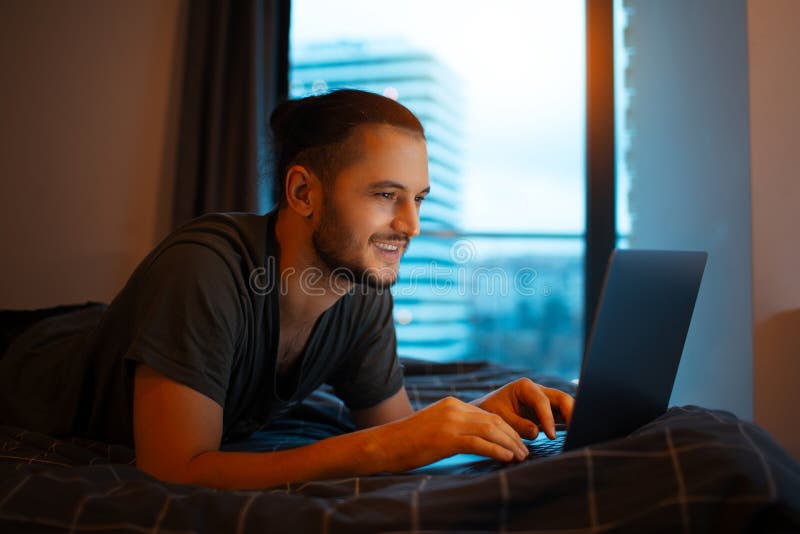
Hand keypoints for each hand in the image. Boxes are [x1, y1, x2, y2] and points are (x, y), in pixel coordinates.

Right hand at [375, 396, 529, 471]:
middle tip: (525, 451)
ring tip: (521, 457)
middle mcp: (453, 408)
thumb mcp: (434, 426)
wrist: (384, 444)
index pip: (487, 414)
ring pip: (491, 430)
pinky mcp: (446, 438)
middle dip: (513, 436)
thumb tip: (476, 438)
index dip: (506, 429)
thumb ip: (454, 426)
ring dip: (510, 444)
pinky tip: (507, 459)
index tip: (517, 443)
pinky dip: (497, 451)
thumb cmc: (407, 441)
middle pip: (494, 420)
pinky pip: (479, 443)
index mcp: (452, 404)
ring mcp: (450, 422)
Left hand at [470, 378, 574, 439]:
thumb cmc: (490, 411)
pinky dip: (569, 423)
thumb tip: (537, 432)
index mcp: (524, 387)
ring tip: (579, 436)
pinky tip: (574, 437)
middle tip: (576, 433)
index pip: (542, 401)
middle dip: (571, 413)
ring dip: (573, 419)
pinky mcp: (547, 410)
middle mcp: (538, 390)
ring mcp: (544, 399)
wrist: (485, 411)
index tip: (551, 436)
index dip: (548, 418)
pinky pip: (562, 415)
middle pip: (562, 398)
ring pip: (566, 405)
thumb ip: (517, 424)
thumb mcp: (499, 417)